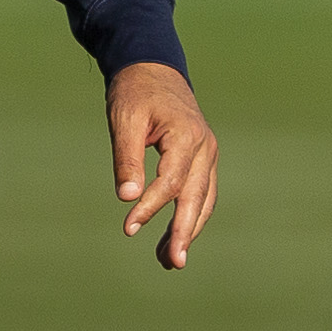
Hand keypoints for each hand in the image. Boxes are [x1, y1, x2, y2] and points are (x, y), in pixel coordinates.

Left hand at [106, 62, 218, 267]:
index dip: (151, 208)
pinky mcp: (202, 158)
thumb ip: (127, 158)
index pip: (170, 181)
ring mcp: (207, 152)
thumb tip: (126, 197)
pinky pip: (201, 192)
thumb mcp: (124, 119)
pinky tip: (175, 236)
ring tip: (170, 260)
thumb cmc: (135, 92)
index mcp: (186, 135)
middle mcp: (204, 146)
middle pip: (196, 197)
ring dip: (188, 230)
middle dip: (184, 232)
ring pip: (203, 199)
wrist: (152, 68)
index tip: (128, 227)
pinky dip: (191, 215)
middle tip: (172, 262)